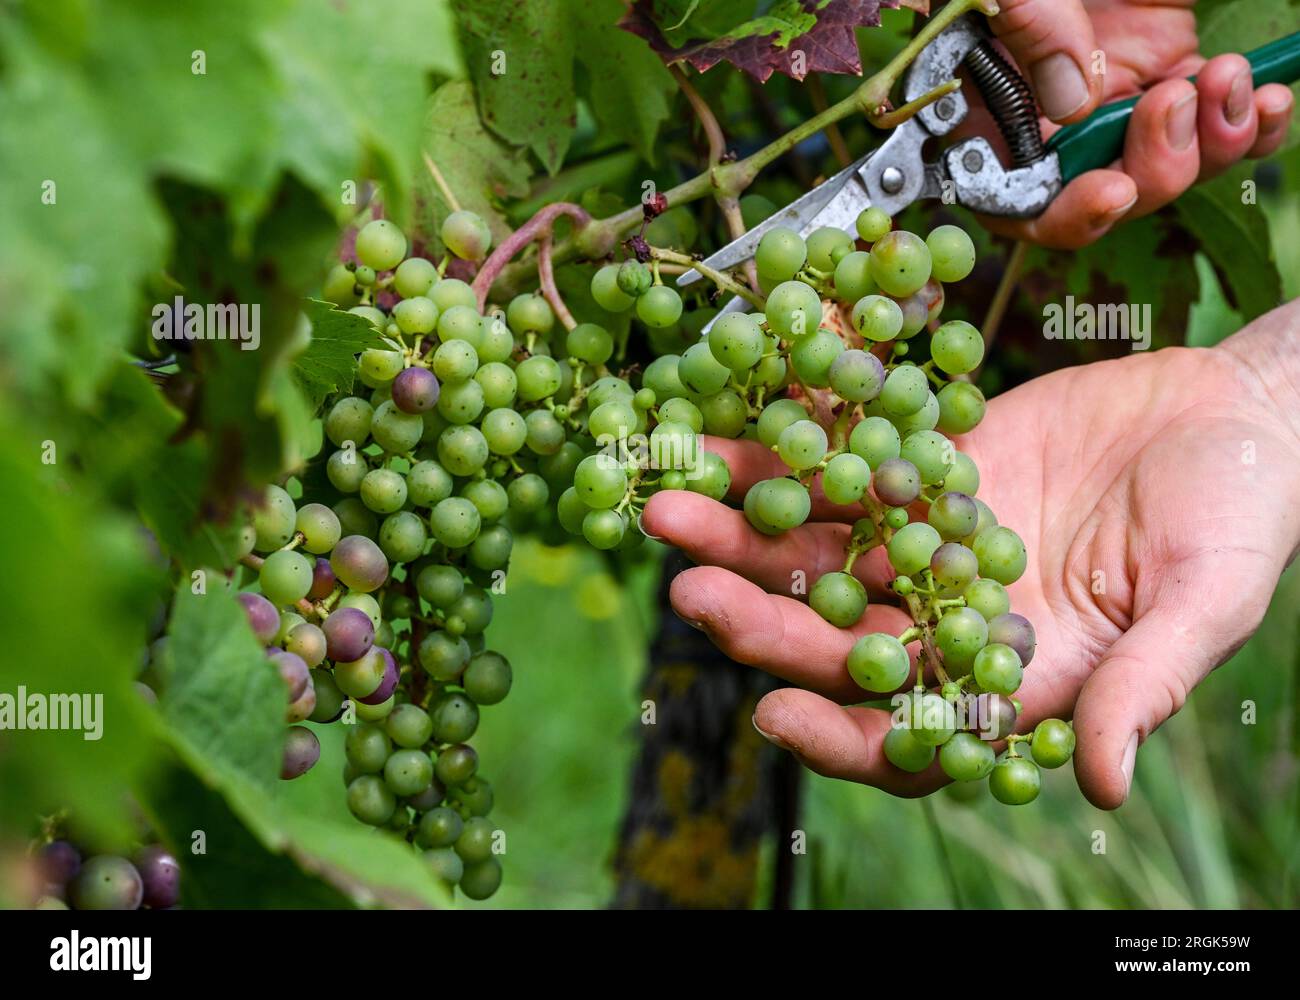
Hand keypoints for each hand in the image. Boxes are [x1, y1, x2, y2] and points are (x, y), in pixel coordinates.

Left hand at [640, 299, 1299, 808]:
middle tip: (686, 590)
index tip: (772, 714)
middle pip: (836, 632)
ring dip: (743, 529)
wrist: (1233, 412)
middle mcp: (949, 614)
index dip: (840, 733)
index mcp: (1008, 675)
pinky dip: (788, 443)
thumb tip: (1102, 784)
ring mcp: (927, 538)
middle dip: (759, 617)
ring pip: (819, 545)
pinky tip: (726, 425)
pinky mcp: (923, 465)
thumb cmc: (1241, 519)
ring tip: (671, 501)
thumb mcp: (1205, 604)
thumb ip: (1145, 687)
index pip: (908, 729)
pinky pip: (844, 457)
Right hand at [971, 0, 1293, 247]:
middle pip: (1106, 195)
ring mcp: (1114, 100)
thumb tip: (1076, 101)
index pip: (1017, 201)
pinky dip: (1246, 123)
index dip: (1065, 213)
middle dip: (1153, 168)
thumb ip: (1029, 28)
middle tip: (1172, 103)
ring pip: (1168, 168)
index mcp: (987, 115)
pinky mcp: (1171, 66)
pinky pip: (1214, 122)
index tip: (1113, 192)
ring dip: (1209, 146)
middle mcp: (1051, 124)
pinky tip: (1265, 97)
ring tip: (1228, 83)